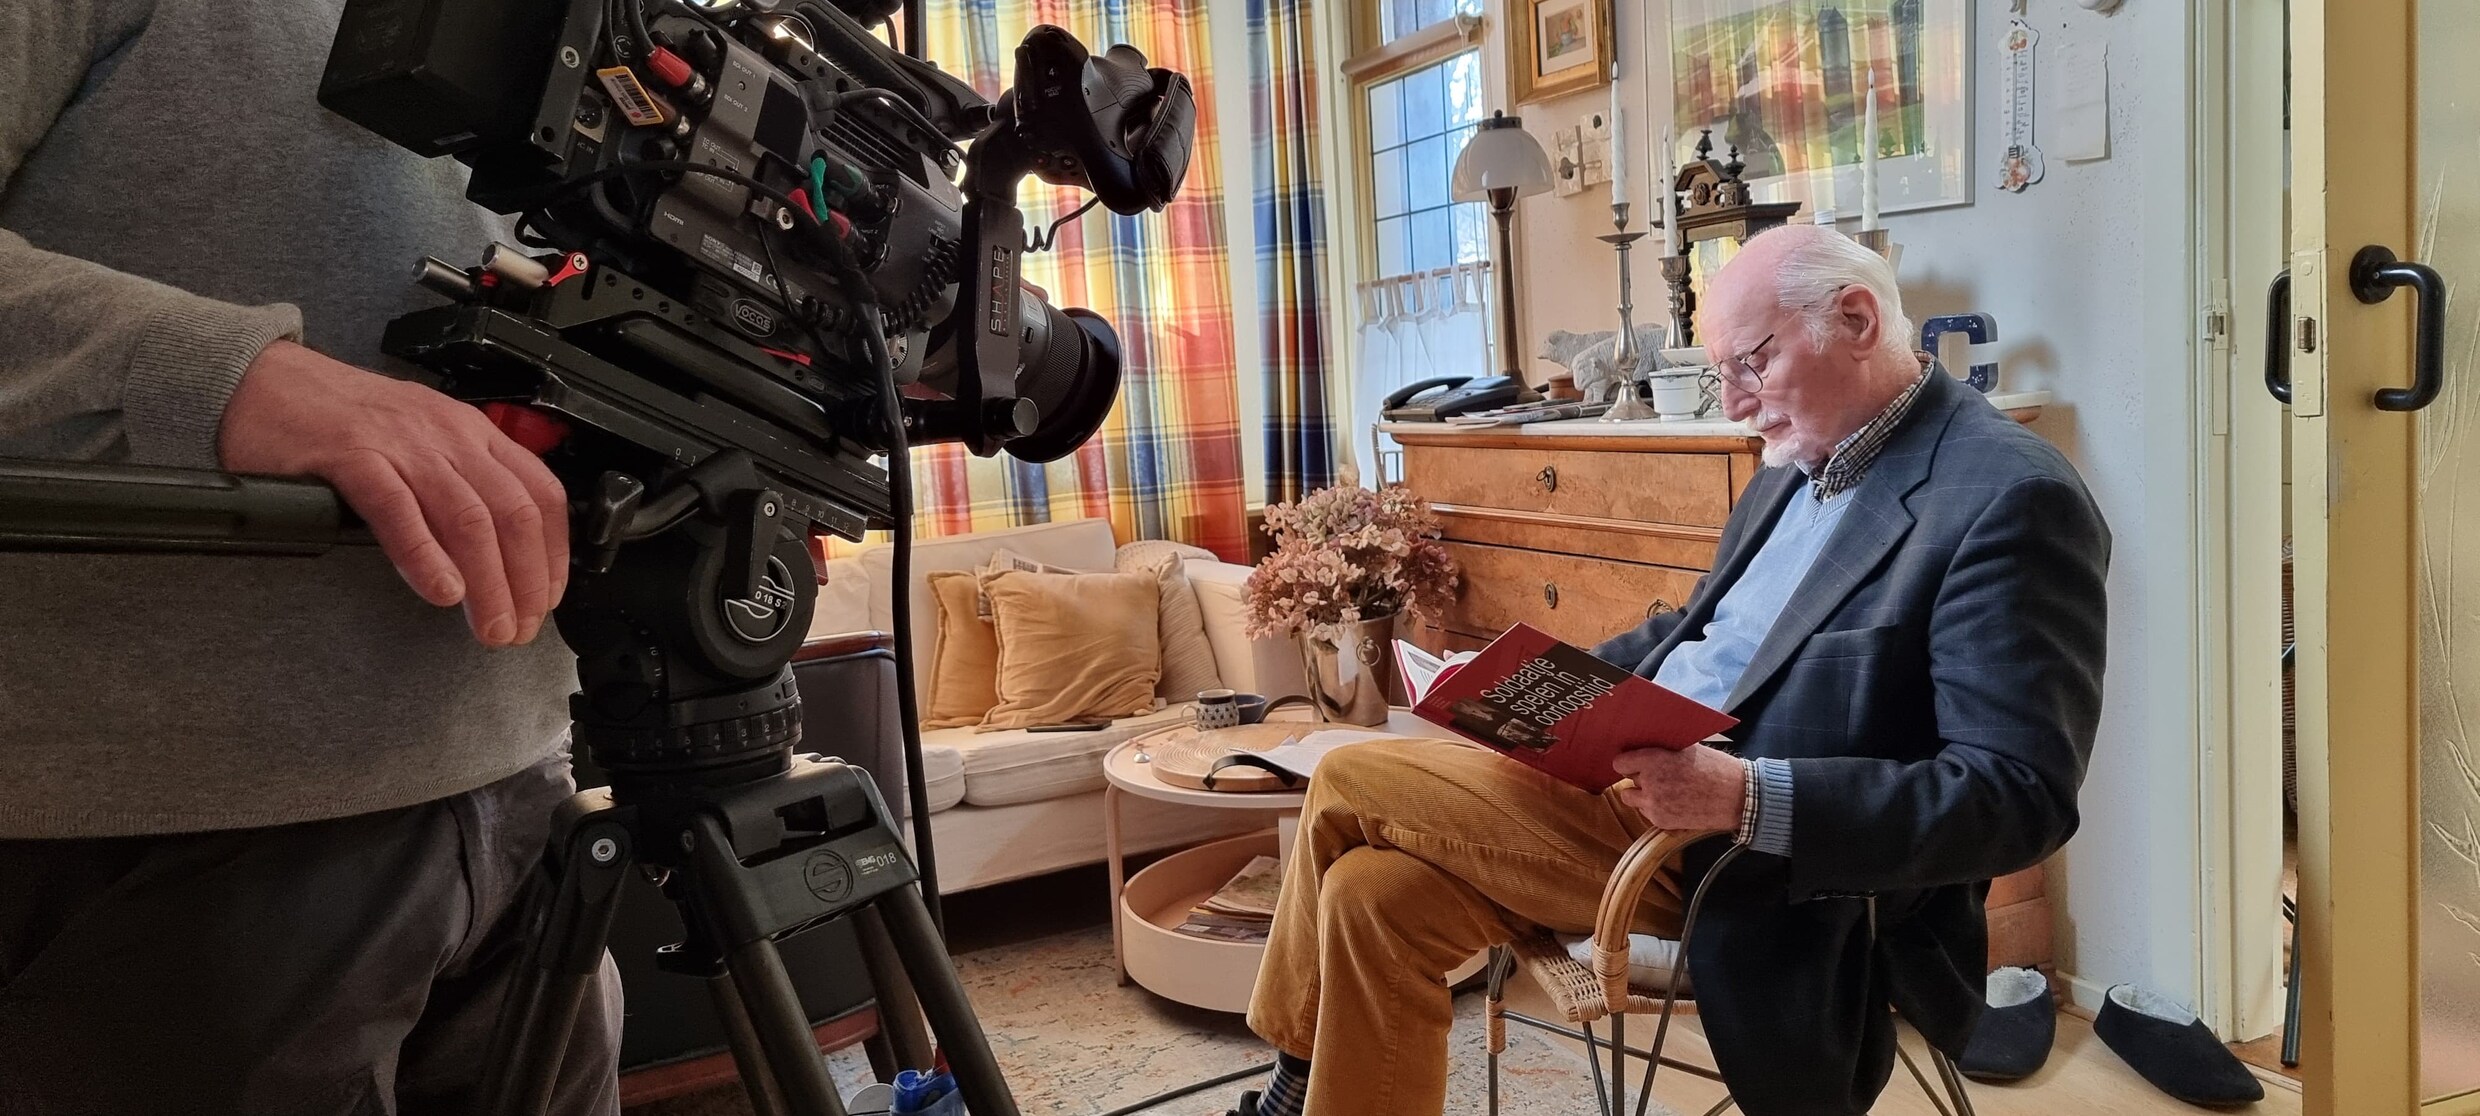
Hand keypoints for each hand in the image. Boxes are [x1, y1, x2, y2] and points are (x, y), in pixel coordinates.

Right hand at [218, 340, 569, 646]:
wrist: (264, 382)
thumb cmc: (342, 418)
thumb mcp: (423, 441)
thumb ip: (461, 486)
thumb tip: (498, 556)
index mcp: (471, 433)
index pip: (539, 494)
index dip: (552, 555)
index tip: (546, 599)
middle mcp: (447, 436)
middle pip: (512, 515)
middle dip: (525, 580)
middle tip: (519, 628)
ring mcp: (401, 445)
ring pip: (468, 518)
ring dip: (488, 582)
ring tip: (489, 625)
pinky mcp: (351, 456)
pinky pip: (399, 509)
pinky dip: (425, 554)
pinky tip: (439, 590)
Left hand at [1611, 744, 1746, 832]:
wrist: (1737, 797)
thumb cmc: (1716, 768)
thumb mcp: (1687, 749)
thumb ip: (1661, 751)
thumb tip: (1643, 748)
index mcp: (1653, 760)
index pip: (1620, 763)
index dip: (1628, 762)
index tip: (1634, 763)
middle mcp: (1649, 783)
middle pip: (1626, 780)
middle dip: (1639, 777)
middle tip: (1656, 776)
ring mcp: (1654, 804)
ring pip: (1631, 798)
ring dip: (1642, 794)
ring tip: (1663, 790)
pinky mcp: (1661, 821)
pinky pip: (1646, 812)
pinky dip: (1654, 808)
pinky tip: (1673, 802)